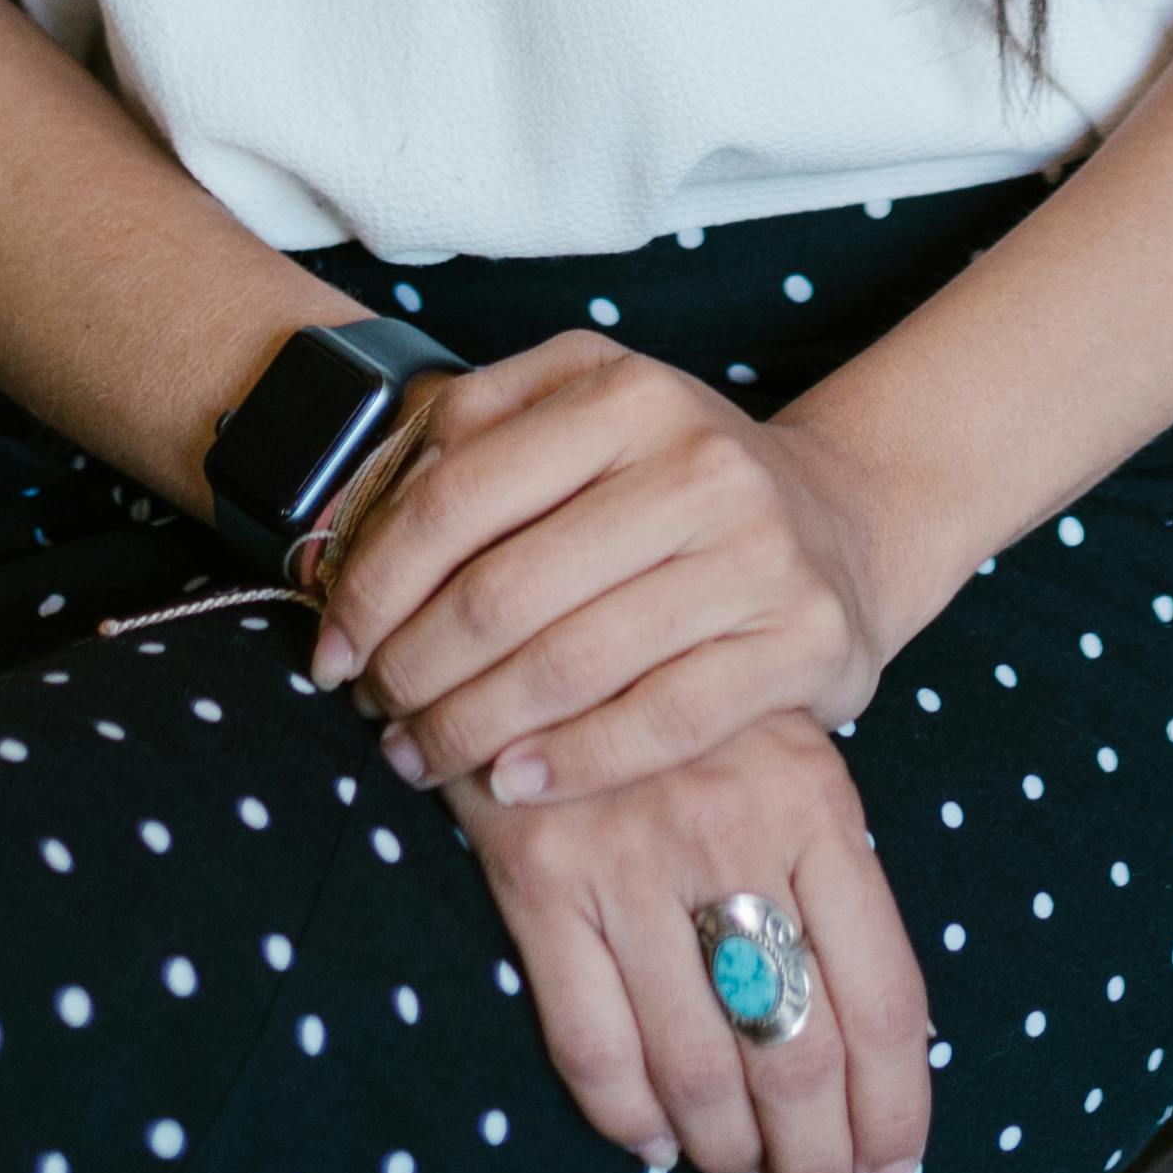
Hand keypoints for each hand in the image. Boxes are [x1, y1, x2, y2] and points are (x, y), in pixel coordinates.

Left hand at [307, 335, 936, 807]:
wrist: (841, 519)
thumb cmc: (670, 480)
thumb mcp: (580, 418)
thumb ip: (470, 448)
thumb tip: (348, 546)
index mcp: (622, 390)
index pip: (454, 498)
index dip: (374, 587)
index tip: (332, 649)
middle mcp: (697, 460)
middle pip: (502, 593)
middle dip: (413, 671)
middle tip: (375, 714)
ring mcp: (758, 550)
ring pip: (571, 664)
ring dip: (471, 729)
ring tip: (420, 758)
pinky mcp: (803, 637)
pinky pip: (661, 721)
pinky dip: (573, 763)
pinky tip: (514, 782)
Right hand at [448, 709, 935, 1172]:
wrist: (550, 592)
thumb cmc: (692, 697)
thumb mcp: (790, 754)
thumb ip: (831, 877)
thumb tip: (876, 1045)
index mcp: (816, 802)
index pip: (885, 997)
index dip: (897, 1109)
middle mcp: (730, 832)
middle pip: (796, 1051)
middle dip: (817, 1158)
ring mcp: (627, 857)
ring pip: (696, 1063)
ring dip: (728, 1149)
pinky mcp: (536, 876)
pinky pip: (589, 1040)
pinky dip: (628, 1116)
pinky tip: (657, 1141)